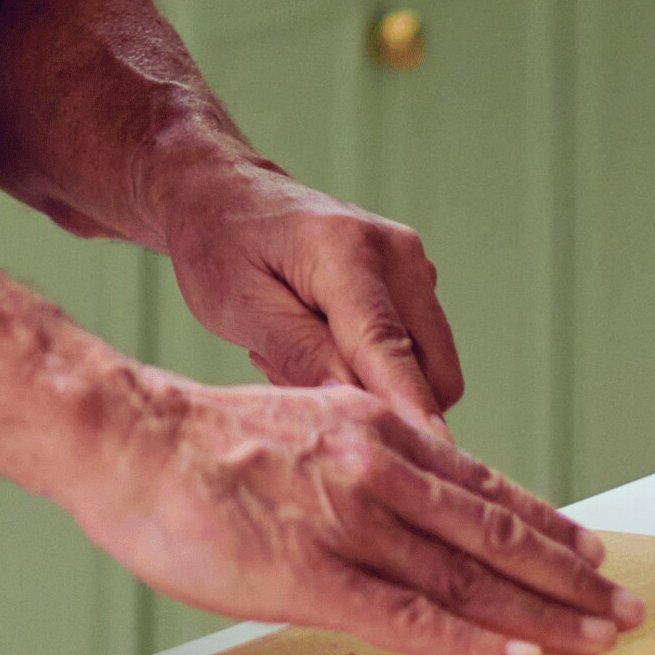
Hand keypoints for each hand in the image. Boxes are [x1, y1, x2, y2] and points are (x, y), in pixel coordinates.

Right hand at [63, 368, 643, 654]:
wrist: (125, 438)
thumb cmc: (199, 444)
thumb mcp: (306, 424)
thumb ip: (363, 461)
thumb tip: (408, 501)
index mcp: (378, 431)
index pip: (484, 490)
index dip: (547, 529)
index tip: (592, 558)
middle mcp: (381, 471)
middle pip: (496, 534)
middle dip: (570, 578)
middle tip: (626, 610)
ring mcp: (352, 523)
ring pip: (470, 577)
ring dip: (545, 613)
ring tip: (599, 638)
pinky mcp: (315, 577)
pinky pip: (412, 618)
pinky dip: (474, 640)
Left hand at [162, 146, 463, 428]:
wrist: (223, 193)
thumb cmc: (220, 247)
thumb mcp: (239, 306)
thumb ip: (300, 354)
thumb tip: (361, 407)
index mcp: (348, 252)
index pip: (389, 349)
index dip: (411, 410)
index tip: (434, 462)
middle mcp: (398, 253)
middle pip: (430, 370)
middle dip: (378, 401)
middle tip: (291, 373)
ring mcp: (414, 263)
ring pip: (429, 366)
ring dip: (373, 383)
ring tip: (299, 349)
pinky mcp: (415, 279)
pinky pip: (416, 350)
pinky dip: (377, 364)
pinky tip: (318, 337)